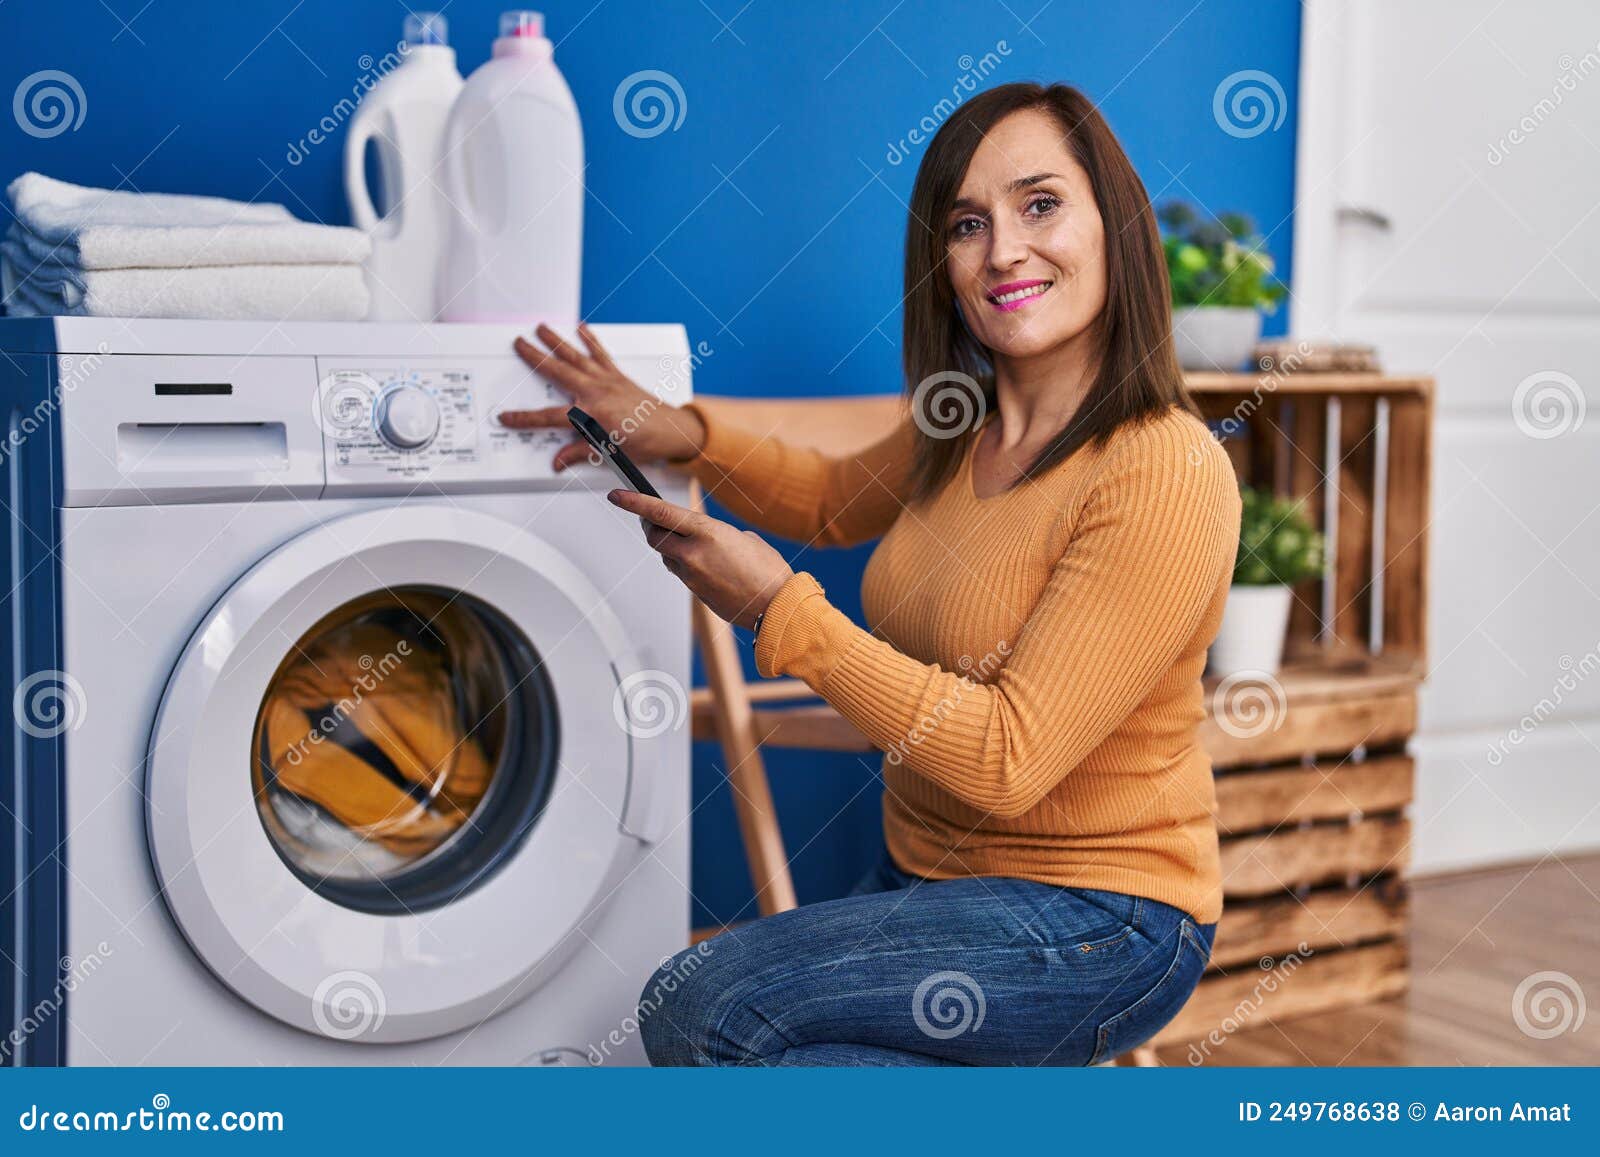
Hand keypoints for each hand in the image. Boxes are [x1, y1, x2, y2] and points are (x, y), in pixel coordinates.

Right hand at [501, 323, 707, 472]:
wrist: (672, 431)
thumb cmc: (646, 443)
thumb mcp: (610, 454)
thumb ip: (580, 454)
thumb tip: (558, 461)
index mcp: (592, 415)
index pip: (550, 417)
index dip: (526, 419)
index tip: (507, 417)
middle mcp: (597, 392)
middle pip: (559, 372)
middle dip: (536, 357)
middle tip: (518, 343)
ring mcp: (607, 380)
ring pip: (576, 357)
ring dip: (557, 341)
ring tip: (541, 328)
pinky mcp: (617, 375)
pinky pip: (600, 354)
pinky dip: (591, 340)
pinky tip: (581, 328)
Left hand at [607, 489, 792, 629]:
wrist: (777, 609)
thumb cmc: (769, 572)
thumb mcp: (745, 539)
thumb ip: (716, 534)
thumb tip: (704, 539)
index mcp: (708, 533)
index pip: (660, 513)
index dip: (634, 502)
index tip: (616, 495)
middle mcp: (694, 554)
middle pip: (654, 537)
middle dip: (651, 526)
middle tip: (654, 519)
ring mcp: (692, 576)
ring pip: (666, 556)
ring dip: (671, 547)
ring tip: (694, 544)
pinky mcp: (696, 593)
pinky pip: (681, 573)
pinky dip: (685, 564)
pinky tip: (706, 564)